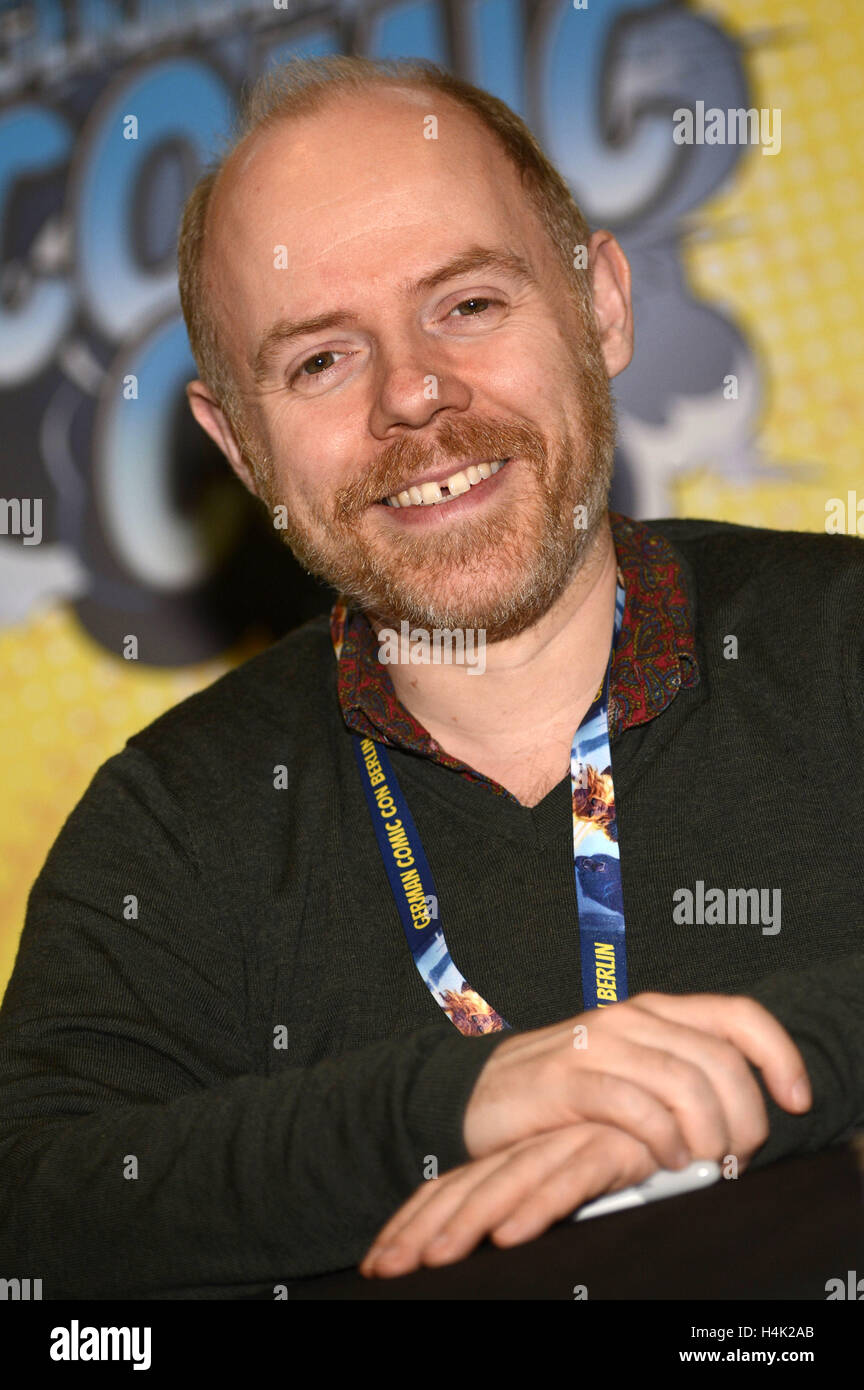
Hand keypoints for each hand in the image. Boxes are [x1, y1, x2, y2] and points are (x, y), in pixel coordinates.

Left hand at [360, 1121, 654, 1278]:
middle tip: (383, 1269)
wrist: (685, 1101)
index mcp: (521, 1151)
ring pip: (509, 1184)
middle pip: (469, 1188)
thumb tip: (495, 1239)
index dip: (416, 1221)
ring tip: (434, 1260)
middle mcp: (537, 1144)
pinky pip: (570, 1179)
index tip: (379, 1261)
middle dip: (421, 1229)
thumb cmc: (636, 1147)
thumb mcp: (574, 1173)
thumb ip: (541, 1190)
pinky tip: (511, 1236)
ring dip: (468, 1224)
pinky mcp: (611, 1145)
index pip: (457, 1188)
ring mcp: (571, 1140)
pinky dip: (540, 1206)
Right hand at [463, 992, 811, 1169]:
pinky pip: (637, 1108)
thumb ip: (683, 1076)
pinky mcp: (568, 1079)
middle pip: (721, 1061)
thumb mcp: (634, 1072)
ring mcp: (598, 1044)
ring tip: (702, 1165)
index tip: (796, 1100)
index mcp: (656, 1011)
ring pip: (686, 1084)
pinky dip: (663, 1142)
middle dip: (745, 1117)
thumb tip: (751, 1113)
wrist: (482, 1096)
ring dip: (708, 1136)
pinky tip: (662, 1161)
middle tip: (737, 1158)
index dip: (779, 1054)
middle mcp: (632, 1018)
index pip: (737, 1015)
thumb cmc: (569, 1094)